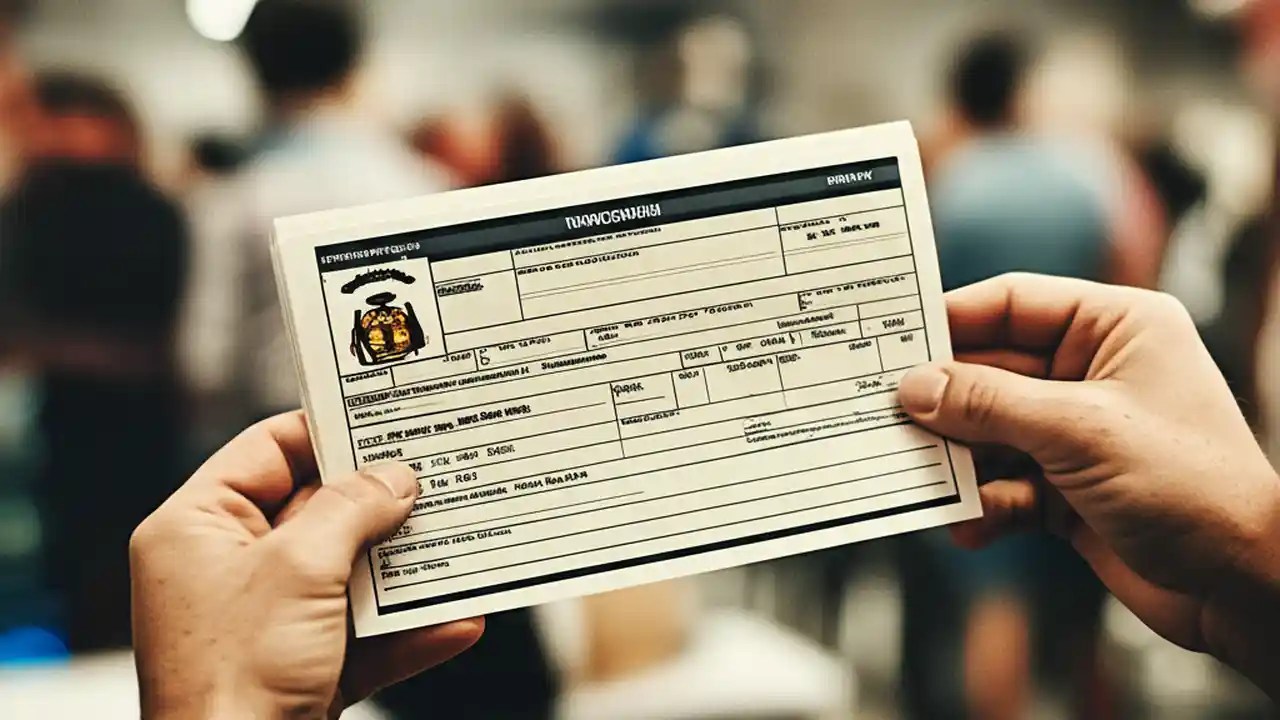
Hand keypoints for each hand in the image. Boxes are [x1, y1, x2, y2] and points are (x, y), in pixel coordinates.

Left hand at [130, 411, 483, 718]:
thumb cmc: (233, 676)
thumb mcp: (301, 569)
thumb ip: (352, 510)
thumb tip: (393, 478)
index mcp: (196, 528)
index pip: (267, 450)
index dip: (328, 431)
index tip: (386, 421)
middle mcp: (225, 569)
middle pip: (317, 512)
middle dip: (380, 505)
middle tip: (436, 478)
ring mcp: (263, 622)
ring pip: (346, 575)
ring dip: (402, 570)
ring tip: (456, 544)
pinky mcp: (297, 669)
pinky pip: (360, 636)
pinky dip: (405, 631)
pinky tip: (455, 621)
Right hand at [898, 273, 1279, 695]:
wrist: (1242, 586)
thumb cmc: (1191, 486)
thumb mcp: (1079, 430)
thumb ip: (988, 403)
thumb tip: (915, 387)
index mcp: (1115, 328)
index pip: (1013, 304)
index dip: (952, 320)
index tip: (893, 341)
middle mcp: (1093, 373)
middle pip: (991, 371)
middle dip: (945, 401)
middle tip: (887, 417)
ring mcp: (1077, 433)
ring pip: (989, 432)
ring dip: (958, 459)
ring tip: (922, 477)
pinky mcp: (1067, 488)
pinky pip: (1004, 485)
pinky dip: (984, 505)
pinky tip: (970, 525)